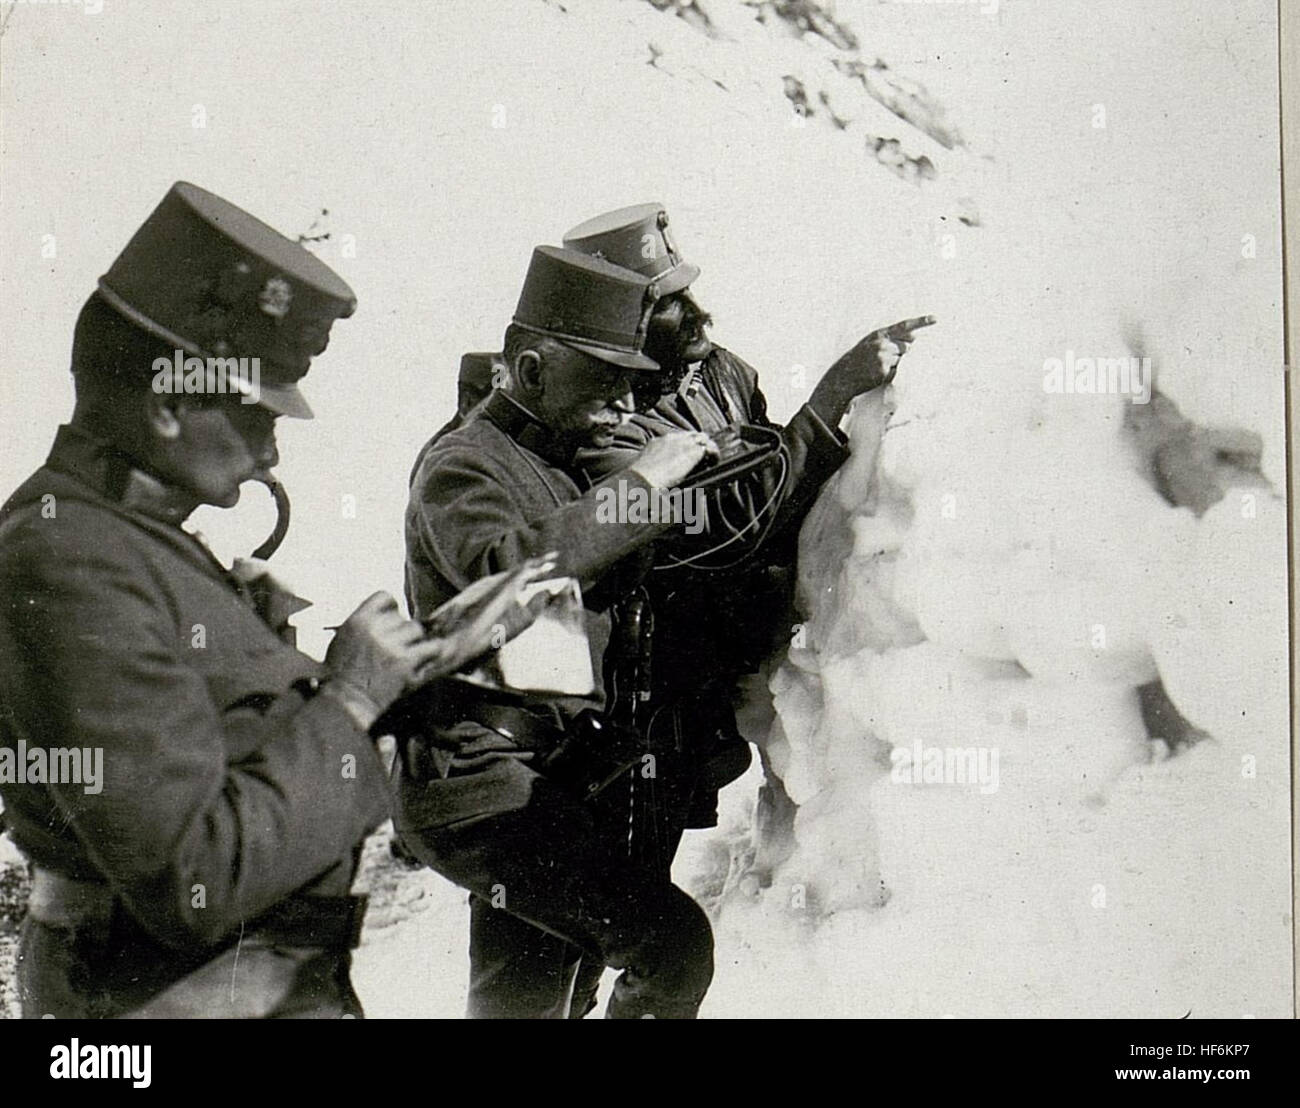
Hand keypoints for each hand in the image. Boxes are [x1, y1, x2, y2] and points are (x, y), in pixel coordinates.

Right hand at [324, 592, 450, 728]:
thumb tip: (384, 617)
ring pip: (416, 630)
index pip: (384, 596)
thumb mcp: (343, 639)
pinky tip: (428, 656)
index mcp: (358, 620)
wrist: (346, 701)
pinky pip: (431, 647)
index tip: (392, 618)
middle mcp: (375, 628)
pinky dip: (433, 651)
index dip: (391, 607)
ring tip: (406, 655)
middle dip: (401, 631)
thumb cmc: (341, 675)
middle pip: (402, 617)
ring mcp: (391, 644)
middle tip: (396, 647)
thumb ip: (364, 624)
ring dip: (414, 642)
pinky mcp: (405, 661)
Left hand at [419, 555, 559, 673]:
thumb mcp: (511, 628)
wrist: (442, 642)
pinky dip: (509, 583)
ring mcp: (478, 587)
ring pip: (505, 576)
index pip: (527, 568)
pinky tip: (510, 591)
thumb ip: (532, 610)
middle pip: (516, 571)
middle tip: (548, 566)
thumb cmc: (477, 639)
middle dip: (533, 568)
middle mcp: (489, 582)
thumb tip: (545, 593)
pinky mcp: (470, 594)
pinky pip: (496, 583)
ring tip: (534, 577)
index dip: (542, 563)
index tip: (555, 557)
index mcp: (502, 587)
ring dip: (521, 575)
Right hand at [629, 430, 718, 487]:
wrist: (642, 478)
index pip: (676, 438)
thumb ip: (651, 467)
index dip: (684, 445)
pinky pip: (709, 448)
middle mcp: (671, 439)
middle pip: (691, 435)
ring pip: (702, 439)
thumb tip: (654, 479)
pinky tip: (714, 462)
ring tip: (711, 460)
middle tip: (703, 458)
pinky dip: (713, 454)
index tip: (686, 455)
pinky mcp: (692, 452)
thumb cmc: (639, 479)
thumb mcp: (643, 468)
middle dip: (698, 444)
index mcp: (657, 442)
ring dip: (707, 448)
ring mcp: (683, 444)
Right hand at [810, 315, 935, 424]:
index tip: (936, 318)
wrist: (843, 376)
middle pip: (907, 347)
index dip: (921, 322)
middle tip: (883, 359)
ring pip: (903, 360)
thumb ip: (891, 338)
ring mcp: (883, 358)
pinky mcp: (884, 371)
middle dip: (901, 353)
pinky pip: (897, 372)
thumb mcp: (871, 342)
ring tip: (878, 367)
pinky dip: (891, 374)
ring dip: (895, 365)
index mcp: (879, 334)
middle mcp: (882, 344)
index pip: (904, 326)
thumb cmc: (858, 359)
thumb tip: (914, 338)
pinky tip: (878, 374)